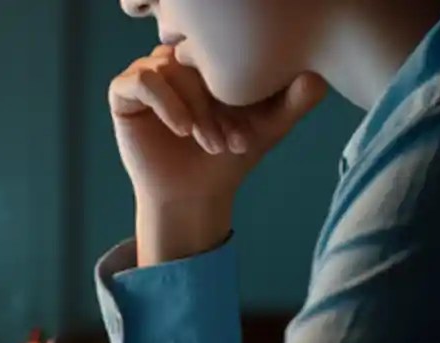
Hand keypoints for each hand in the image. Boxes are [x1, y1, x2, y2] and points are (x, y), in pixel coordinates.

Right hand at [109, 46, 326, 264]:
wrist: (193, 195)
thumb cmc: (227, 158)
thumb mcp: (270, 126)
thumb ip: (296, 99)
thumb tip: (316, 74)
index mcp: (208, 60)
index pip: (223, 51)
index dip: (238, 86)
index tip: (248, 130)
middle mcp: (177, 61)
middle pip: (197, 59)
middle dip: (217, 103)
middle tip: (229, 141)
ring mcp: (148, 74)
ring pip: (172, 69)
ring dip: (195, 109)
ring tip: (207, 141)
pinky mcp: (123, 93)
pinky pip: (142, 80)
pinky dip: (165, 102)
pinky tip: (181, 129)